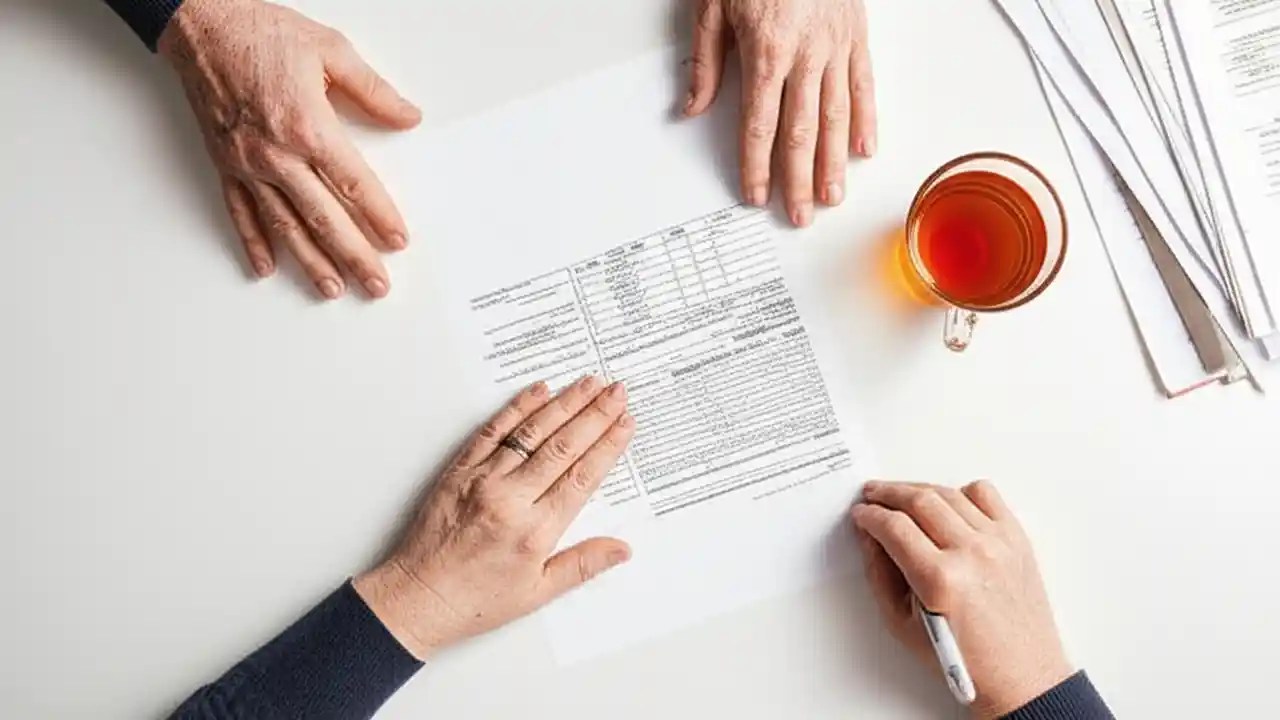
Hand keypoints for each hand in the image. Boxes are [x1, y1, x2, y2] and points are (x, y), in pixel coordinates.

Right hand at [159, 0, 420, 299]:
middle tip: (377, 284)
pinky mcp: (226, 164)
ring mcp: (248, 163)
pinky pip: (240, 212)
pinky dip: (254, 243)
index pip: (354, 183)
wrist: (202, 23)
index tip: (398, 240)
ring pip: (285, 225)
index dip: (380, 215)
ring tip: (334, 289)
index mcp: (308, 125)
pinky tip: (268, 268)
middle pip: (324, 217)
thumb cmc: (262, 33)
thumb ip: (374, 91)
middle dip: (355, 255)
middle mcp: (276, 153)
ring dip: (311, 262)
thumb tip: (409, 118)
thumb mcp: (331, 50)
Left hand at [354, 377, 635, 658]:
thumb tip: (622, 549)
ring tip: (588, 383)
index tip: (626, 423)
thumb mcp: (537, 593)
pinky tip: (539, 391)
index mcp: (535, 531)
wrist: (418, 597)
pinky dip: (518, 408)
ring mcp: (483, 479)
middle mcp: (511, 499)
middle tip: (617, 392)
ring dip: (564, 403)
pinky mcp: (459, 470)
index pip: (582, 476)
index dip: (608, 446)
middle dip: (595, 415)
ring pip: (532, 432)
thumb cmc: (475, 600)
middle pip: (563, 446)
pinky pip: (493, 431)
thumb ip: (582, 565)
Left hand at [684, 0, 876, 227]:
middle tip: (796, 214)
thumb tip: (691, 107)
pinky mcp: (857, 35)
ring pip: (836, 117)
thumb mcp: (713, 5)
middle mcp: (805, 54)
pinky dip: (866, 120)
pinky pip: (864, 85)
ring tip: (830, 197)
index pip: (758, 124)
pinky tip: (862, 150)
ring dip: (833, 163)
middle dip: (797, 179)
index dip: (756, 165)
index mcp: (766, 50)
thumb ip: (705, 61)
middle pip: (800, 132)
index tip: (754, 193)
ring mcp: (836, 46)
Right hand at [851, 481, 1072, 718]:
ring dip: (919, 489)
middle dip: (888, 493)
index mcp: (940, 579)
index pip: (893, 526)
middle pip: (919, 500)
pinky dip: (962, 492)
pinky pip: (986, 495)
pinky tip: (949, 503)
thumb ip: (880, 574)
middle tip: (873, 495)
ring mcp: (999, 543)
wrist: (1021, 675)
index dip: (870, 515)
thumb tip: (870, 537)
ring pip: (950, 493)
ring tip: (903, 495)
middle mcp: (972, 554)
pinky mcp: (1017, 539)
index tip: (861, 514)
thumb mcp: (903, 624)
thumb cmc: (967, 660)